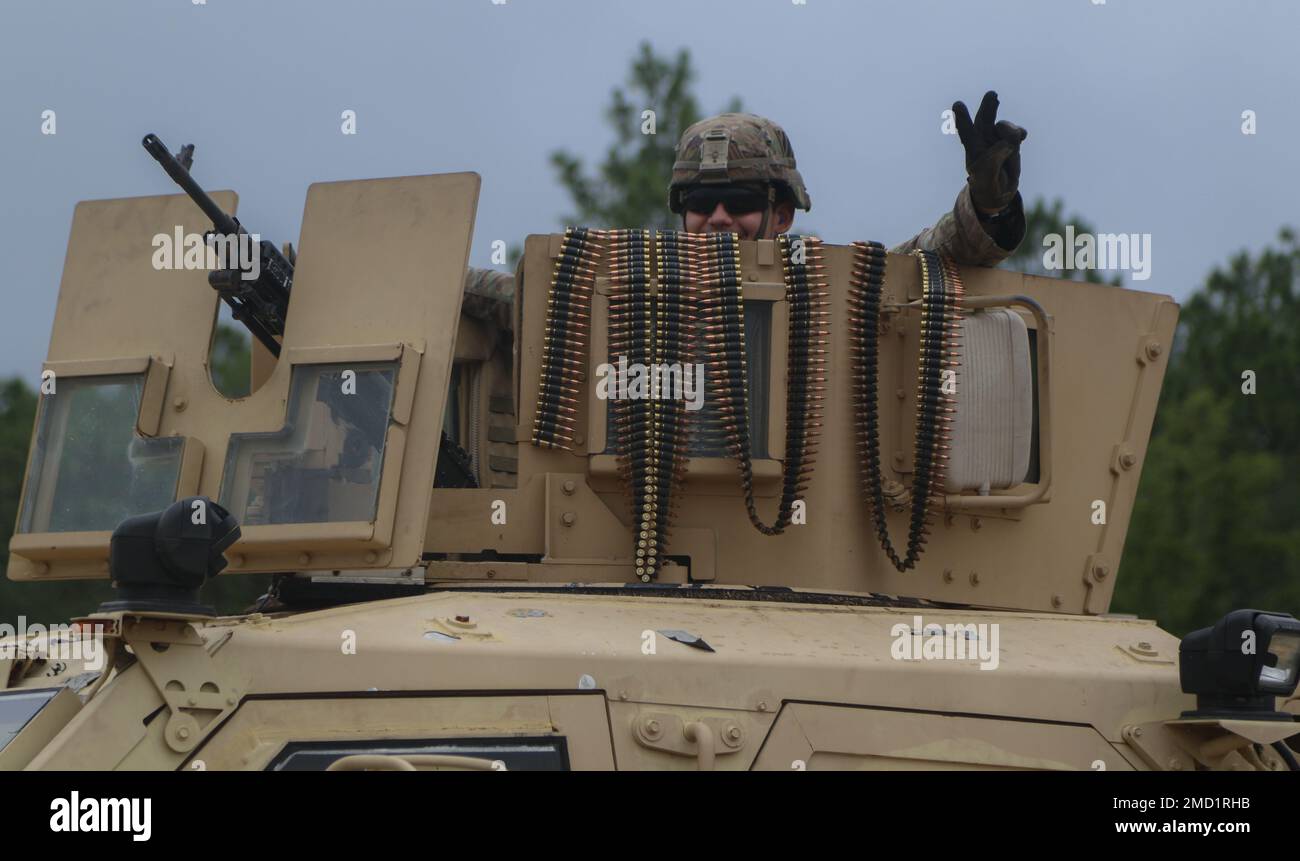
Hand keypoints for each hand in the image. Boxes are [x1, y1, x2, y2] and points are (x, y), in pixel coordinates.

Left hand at [952, 91, 1026, 212]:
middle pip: (985, 119)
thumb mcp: (987, 175)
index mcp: (973, 148)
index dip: (962, 118)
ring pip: (1004, 126)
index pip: (966, 131)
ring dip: (1009, 130)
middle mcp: (983, 139)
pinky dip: (1020, 133)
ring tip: (1013, 145)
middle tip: (992, 95)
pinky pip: (1017, 132)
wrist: (999, 192)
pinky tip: (1023, 136)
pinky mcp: (1011, 141)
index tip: (958, 104)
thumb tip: (1008, 140)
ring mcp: (998, 138)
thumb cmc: (986, 184)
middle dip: (988, 107)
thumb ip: (996, 157)